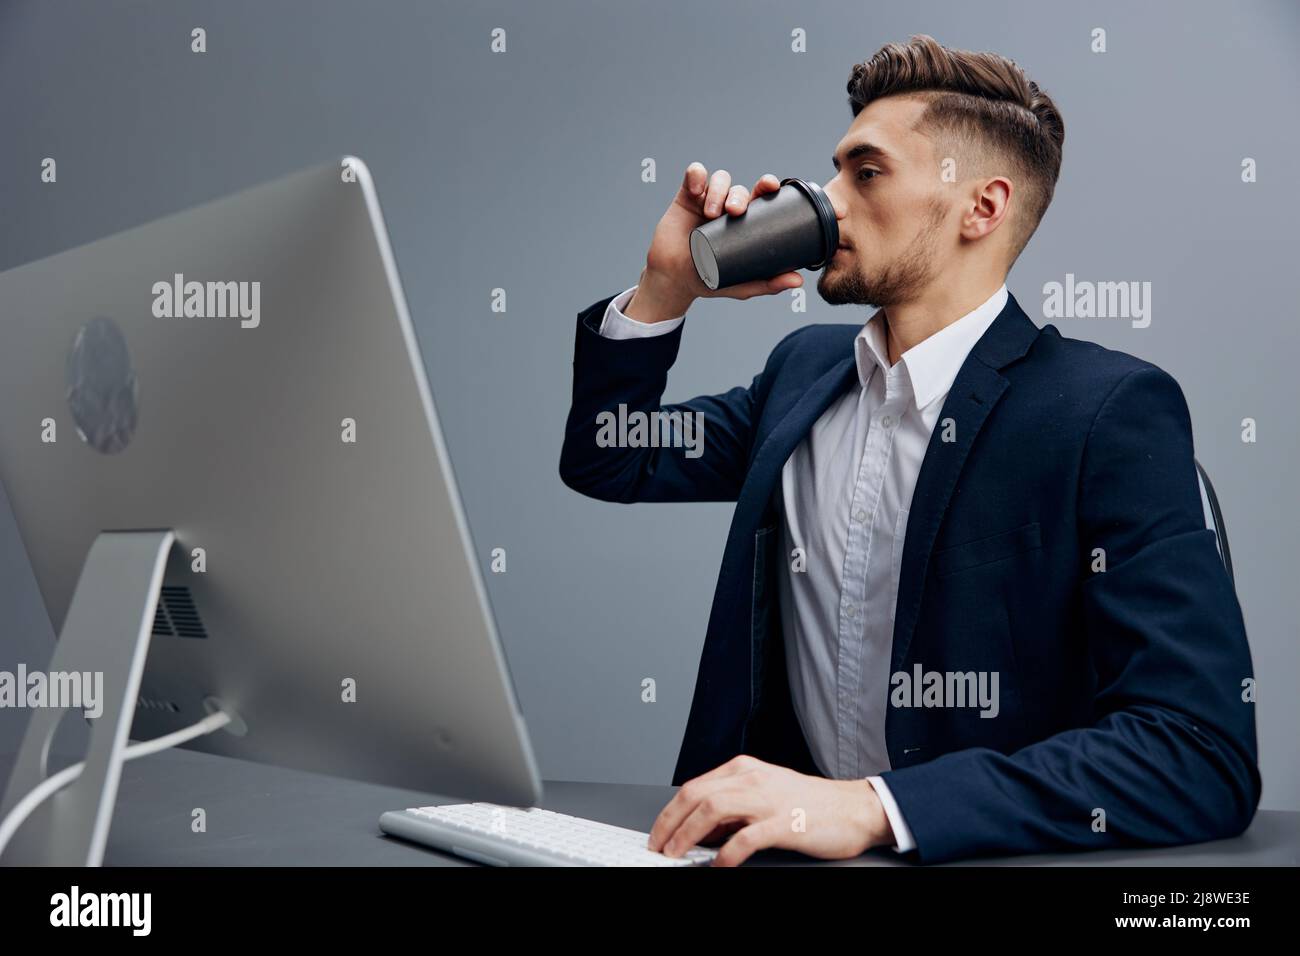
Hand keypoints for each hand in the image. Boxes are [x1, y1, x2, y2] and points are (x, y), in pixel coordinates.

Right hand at [626, 164, 804, 323]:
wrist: (673, 279)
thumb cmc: (708, 278)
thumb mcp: (740, 284)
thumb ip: (768, 283)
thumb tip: (798, 282)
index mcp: (746, 221)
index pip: (761, 198)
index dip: (768, 187)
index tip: (772, 186)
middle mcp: (728, 206)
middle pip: (741, 189)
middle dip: (740, 195)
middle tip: (734, 211)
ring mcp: (708, 199)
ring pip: (720, 179)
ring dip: (719, 190)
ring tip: (711, 213)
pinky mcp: (687, 194)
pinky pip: (694, 174)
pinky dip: (696, 175)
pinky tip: (695, 188)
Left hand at [646, 755, 893, 866]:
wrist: (854, 808)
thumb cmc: (811, 803)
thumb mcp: (765, 793)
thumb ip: (733, 806)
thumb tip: (699, 830)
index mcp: (744, 769)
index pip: (693, 787)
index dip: (669, 812)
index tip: (657, 834)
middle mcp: (752, 778)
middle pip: (695, 796)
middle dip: (668, 824)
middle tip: (658, 848)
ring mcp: (768, 799)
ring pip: (712, 811)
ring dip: (687, 836)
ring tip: (676, 856)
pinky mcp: (785, 823)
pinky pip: (745, 839)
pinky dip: (725, 855)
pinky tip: (718, 867)